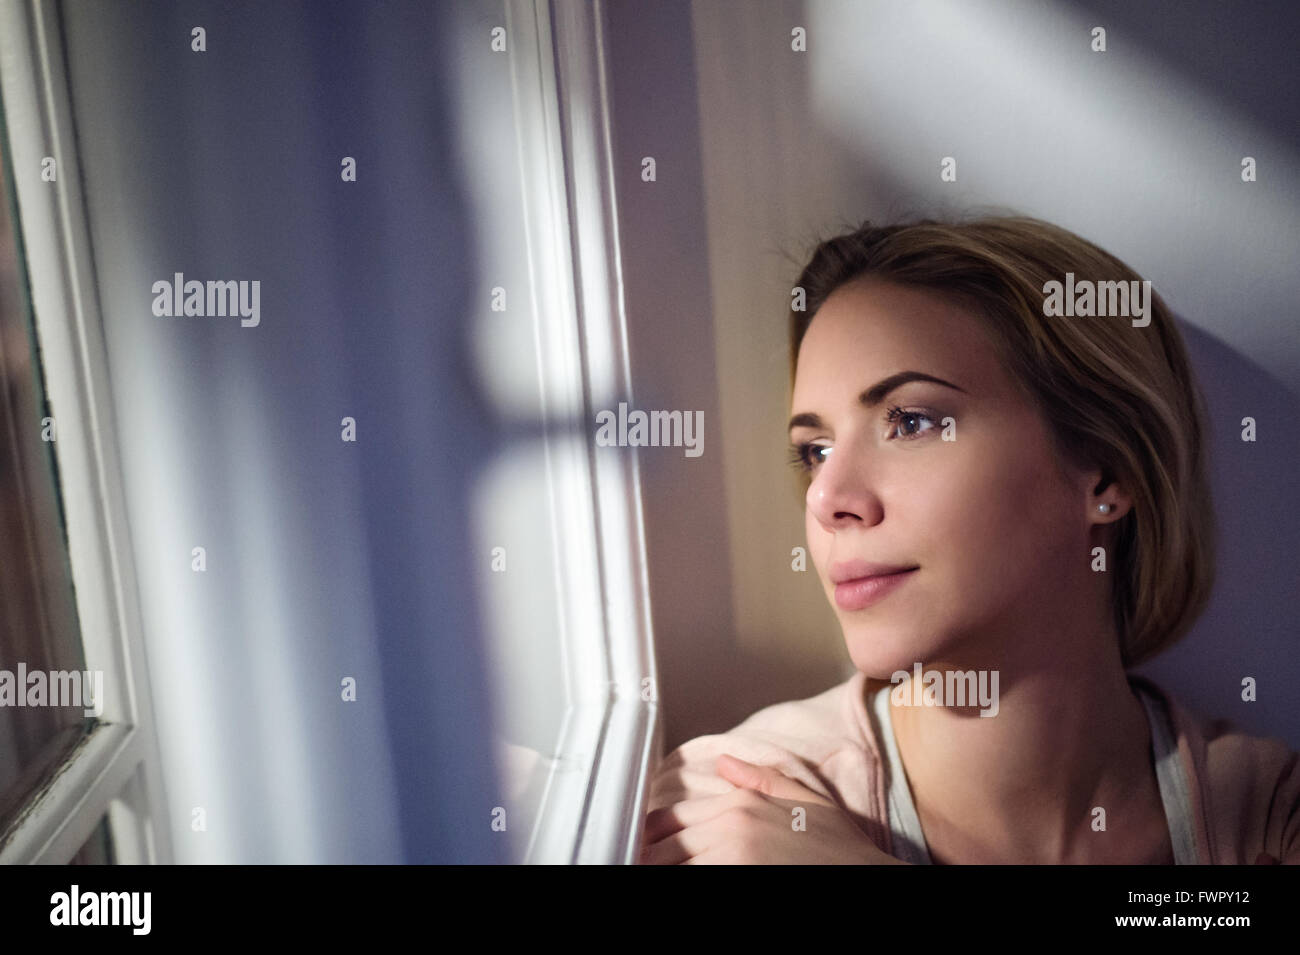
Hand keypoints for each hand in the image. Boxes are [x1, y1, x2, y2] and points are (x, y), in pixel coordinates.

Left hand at [640, 754, 904, 863]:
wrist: (868, 877)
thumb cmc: (840, 849)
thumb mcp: (803, 800)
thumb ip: (759, 779)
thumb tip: (723, 762)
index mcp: (740, 806)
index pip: (668, 819)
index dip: (649, 835)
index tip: (643, 846)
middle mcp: (730, 832)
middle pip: (662, 847)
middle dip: (649, 857)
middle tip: (639, 862)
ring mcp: (731, 863)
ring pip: (672, 867)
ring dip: (662, 869)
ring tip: (651, 873)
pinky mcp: (738, 884)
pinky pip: (694, 883)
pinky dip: (683, 882)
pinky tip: (682, 882)